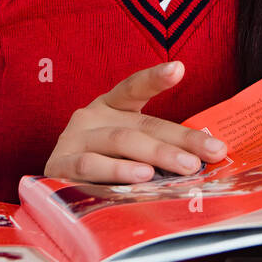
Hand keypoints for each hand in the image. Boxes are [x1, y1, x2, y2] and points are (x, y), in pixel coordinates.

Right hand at [44, 60, 228, 183]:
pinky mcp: (60, 166)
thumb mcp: (129, 149)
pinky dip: (118, 171)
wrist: (50, 193)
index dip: (154, 78)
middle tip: (210, 152)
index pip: (133, 88)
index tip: (179, 68)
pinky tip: (141, 177)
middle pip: (140, 125)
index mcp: (110, 107)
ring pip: (119, 142)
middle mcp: (91, 118)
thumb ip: (161, 146)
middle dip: (179, 139)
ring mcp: (73, 140)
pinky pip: (91, 166)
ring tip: (184, 165)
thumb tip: (209, 155)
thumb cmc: (101, 166)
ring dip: (155, 154)